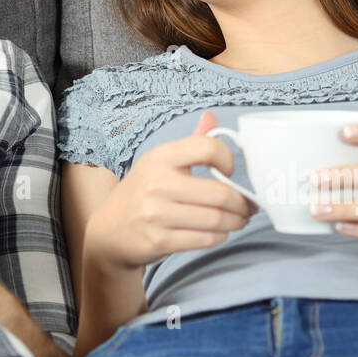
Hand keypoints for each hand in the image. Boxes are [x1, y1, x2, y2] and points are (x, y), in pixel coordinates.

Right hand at [83, 110, 255, 273]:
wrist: (108, 230)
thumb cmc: (142, 192)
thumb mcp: (159, 162)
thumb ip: (190, 142)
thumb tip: (211, 116)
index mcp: (160, 157)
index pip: (207, 148)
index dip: (228, 159)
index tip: (231, 171)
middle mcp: (157, 183)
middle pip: (220, 193)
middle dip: (243, 203)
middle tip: (249, 207)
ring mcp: (155, 213)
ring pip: (216, 219)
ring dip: (235, 222)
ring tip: (238, 220)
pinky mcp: (158, 240)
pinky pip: (204, 239)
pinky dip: (219, 237)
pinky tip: (219, 232)